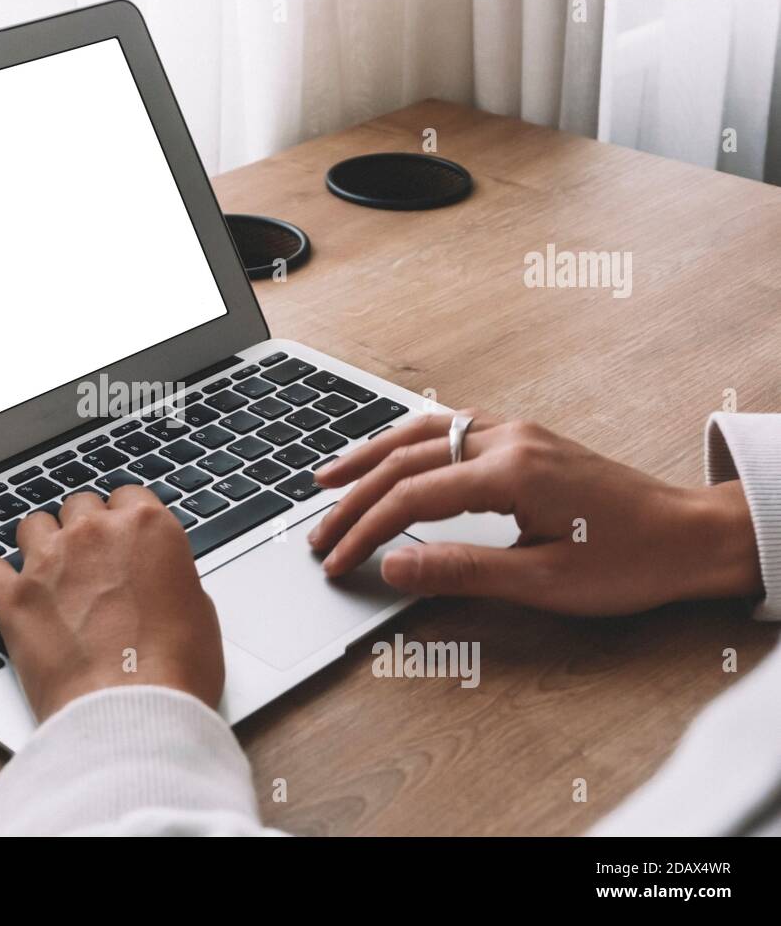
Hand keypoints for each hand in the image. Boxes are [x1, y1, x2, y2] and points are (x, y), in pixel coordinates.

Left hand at [0, 486, 223, 721]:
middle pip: (80, 506)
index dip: (125, 518)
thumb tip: (158, 580)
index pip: (128, 496)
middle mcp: (95, 533)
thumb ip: (170, 577)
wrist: (132, 712)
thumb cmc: (175, 671)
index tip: (122, 534)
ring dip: (42, 543)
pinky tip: (2, 583)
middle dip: (84, 529)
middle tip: (91, 561)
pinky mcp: (14, 597)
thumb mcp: (199, 611)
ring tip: (49, 570)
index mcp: (147, 528)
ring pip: (33, 525)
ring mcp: (49, 562)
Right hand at [308, 412, 761, 614]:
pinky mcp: (526, 440)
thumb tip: (392, 565)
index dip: (364, 530)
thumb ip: (460, 570)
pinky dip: (407, 444)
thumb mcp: (543, 581)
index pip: (411, 496)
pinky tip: (391, 457)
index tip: (334, 560)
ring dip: (371, 456)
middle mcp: (508, 439)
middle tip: (318, 532)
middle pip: (406, 460)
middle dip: (354, 498)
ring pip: (423, 432)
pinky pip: (450, 430)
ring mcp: (517, 433)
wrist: (693, 535)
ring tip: (328, 479)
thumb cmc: (630, 562)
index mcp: (511, 472)